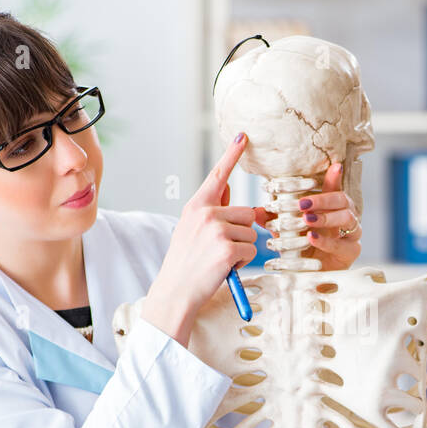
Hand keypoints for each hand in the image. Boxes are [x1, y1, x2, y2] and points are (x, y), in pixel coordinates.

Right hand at [144, 134, 257, 344]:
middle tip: (221, 249)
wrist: (175, 292)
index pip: (218, 175)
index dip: (232, 154)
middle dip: (242, 232)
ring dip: (243, 249)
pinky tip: (225, 268)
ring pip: (251, 232)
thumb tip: (230, 188)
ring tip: (220, 260)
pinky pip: (251, 250)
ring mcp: (216, 230)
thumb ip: (211, 209)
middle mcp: (205, 213)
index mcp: (196, 205)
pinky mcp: (227, 249)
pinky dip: (243, 262)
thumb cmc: (185, 263)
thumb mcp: (191, 229)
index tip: (243, 135)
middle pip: (247, 212)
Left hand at [253, 162, 360, 271]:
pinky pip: (343, 243)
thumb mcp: (286, 232)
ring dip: (326, 217)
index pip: (335, 188)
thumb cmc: (302, 249)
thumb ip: (275, 220)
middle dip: (323, 200)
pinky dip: (326, 240)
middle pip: (344, 200)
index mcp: (332, 207)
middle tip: (303, 204)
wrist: (311, 275)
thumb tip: (257, 210)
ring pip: (348, 218)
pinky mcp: (352, 251)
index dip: (334, 178)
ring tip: (307, 220)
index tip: (334, 167)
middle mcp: (345, 217)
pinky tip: (312, 237)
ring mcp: (351, 234)